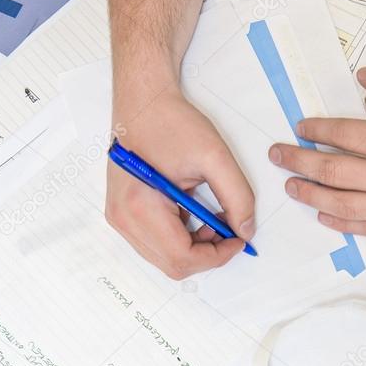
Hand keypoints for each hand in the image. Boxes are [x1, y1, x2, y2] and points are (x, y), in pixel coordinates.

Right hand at [106, 86, 254, 278]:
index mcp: (140, 206)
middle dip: (207, 253)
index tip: (237, 239)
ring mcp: (120, 219)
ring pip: (165, 258)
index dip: (216, 256)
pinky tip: (192, 213)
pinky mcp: (123, 215)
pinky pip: (157, 245)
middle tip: (227, 228)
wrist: (143, 100)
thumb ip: (238, 197)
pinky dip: (181, 238)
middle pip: (173, 264)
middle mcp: (123, 219)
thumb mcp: (215, 156)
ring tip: (210, 216)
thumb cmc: (170, 121)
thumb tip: (245, 231)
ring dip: (194, 247)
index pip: (182, 258)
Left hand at [268, 68, 365, 240]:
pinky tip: (325, 215)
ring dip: (312, 196)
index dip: (317, 129)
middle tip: (277, 156)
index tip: (300, 126)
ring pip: (344, 206)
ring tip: (291, 188)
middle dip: (299, 163)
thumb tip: (363, 75)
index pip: (344, 136)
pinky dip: (342, 223)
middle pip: (333, 173)